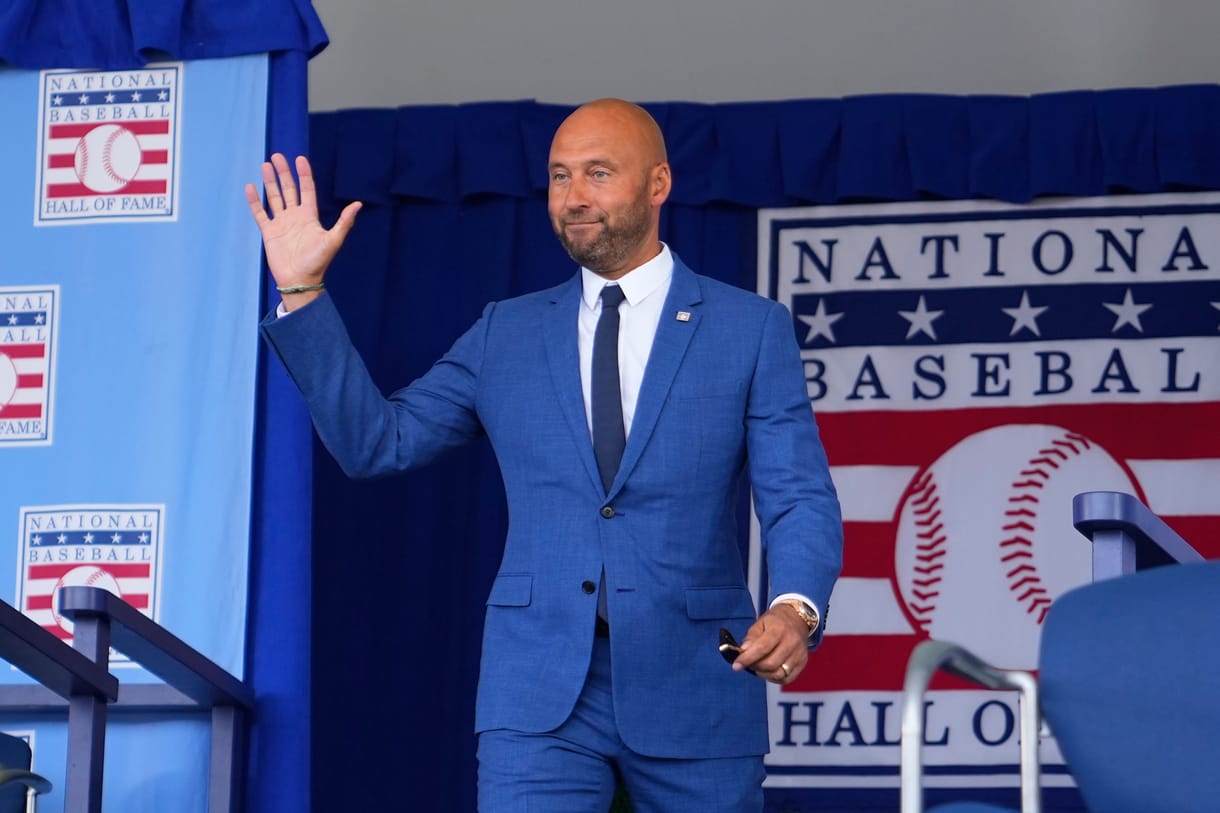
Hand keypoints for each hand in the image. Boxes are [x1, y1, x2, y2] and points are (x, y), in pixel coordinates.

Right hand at [244, 153, 361, 308]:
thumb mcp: (333, 240)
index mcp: (309, 216)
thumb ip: (344, 222)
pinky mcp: (269, 232)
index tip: (300, 159)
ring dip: (270, 181)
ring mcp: (281, 223)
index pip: (306, 190)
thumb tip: (358, 204)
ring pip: (274, 197)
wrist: (300, 280)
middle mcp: (295, 216)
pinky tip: (250, 187)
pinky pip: (260, 213)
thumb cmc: (318, 262)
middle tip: (277, 156)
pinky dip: (255, 201)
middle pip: (288, 189)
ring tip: (265, 165)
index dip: (304, 175)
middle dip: (284, 173)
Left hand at [730, 604, 809, 684]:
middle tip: (748, 663)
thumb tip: (743, 651)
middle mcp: (791, 642)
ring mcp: (799, 654)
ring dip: (763, 674)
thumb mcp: (760, 623)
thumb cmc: (775, 622)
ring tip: (758, 666)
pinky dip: (774, 678)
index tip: (736, 665)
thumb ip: (751, 638)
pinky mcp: (803, 663)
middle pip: (770, 664)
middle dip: (755, 667)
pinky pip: (786, 679)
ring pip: (778, 674)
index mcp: (779, 629)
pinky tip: (768, 671)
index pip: (762, 648)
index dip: (747, 659)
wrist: (797, 619)